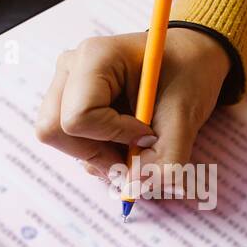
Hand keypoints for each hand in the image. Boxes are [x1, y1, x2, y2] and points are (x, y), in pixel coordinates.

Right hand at [35, 28, 229, 188]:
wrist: (190, 57)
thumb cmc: (188, 73)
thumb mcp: (186, 114)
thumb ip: (165, 157)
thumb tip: (135, 190)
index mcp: (95, 57)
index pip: (78, 118)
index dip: (113, 137)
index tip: (147, 133)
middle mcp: (71, 68)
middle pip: (55, 131)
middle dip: (97, 154)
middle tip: (136, 155)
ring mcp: (65, 84)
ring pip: (59, 140)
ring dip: (99, 156)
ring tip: (135, 146)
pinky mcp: (68, 102)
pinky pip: (69, 141)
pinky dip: (98, 152)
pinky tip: (125, 142)